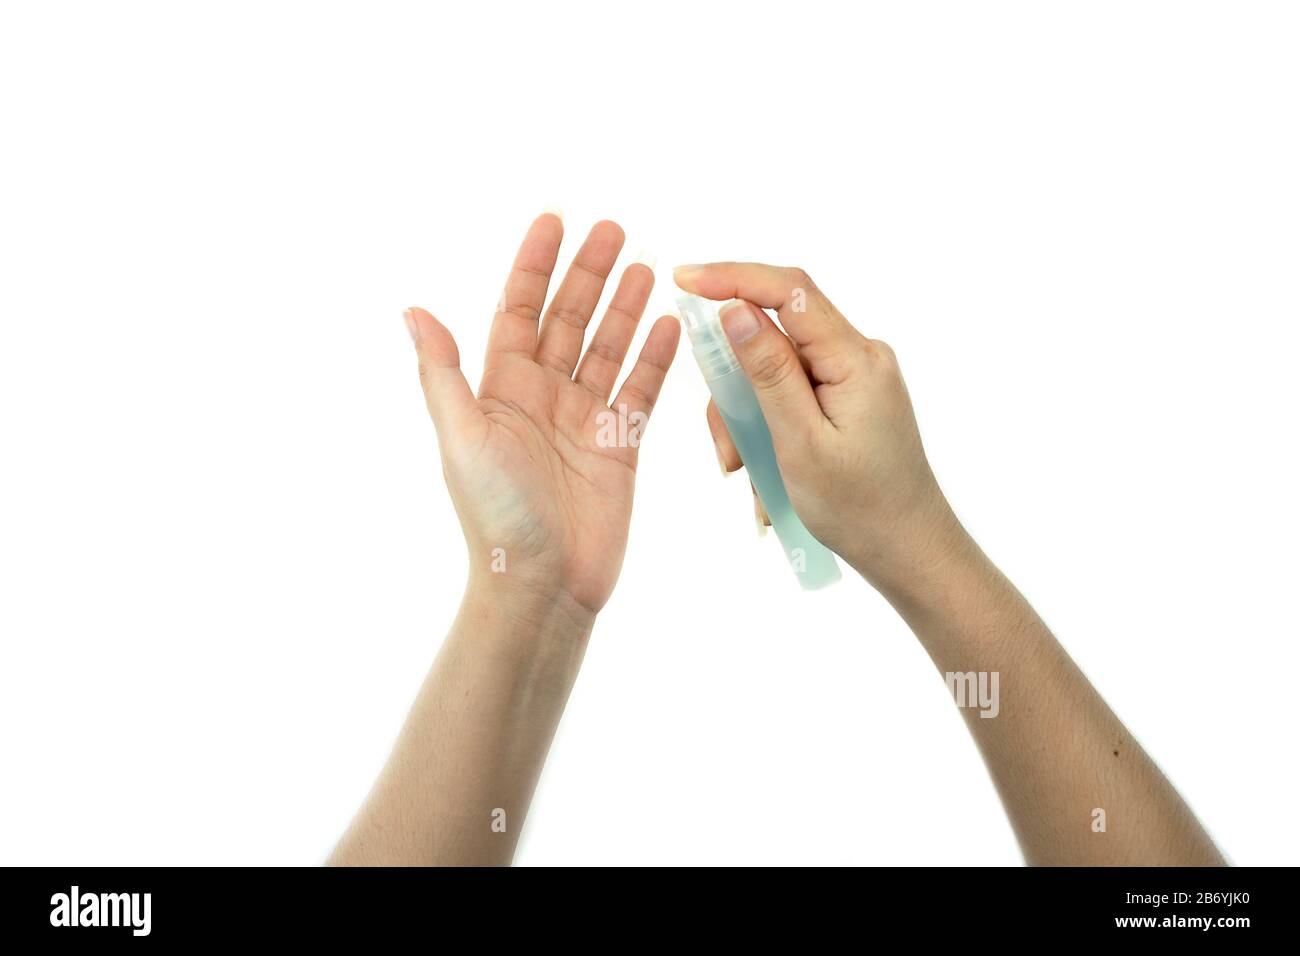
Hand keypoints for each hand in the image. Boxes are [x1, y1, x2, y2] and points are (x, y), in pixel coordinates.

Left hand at [406, 214, 679, 613]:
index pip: (518, 311)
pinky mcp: (620, 446)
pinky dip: (655, 358)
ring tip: (648, 267)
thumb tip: (411, 310)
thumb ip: (443, 372)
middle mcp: (542, 396)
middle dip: (588, 274)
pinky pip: (640, 391)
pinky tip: (669, 325)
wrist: (543, 582)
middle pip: (568, 320)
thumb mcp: (461, 435)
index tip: (554, 220)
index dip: (534, 266)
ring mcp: (584, 419)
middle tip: (614, 229)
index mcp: (500, 389)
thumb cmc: (495, 513)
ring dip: (624, 308)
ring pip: (607, 348)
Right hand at [675, 262, 963, 596]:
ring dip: (749, 418)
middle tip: (726, 447)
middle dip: (735, 384)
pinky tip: (768, 473)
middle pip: (774, 334)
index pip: (788, 290)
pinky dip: (768, 427)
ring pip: (776, 370)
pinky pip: (792, 393)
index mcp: (854, 359)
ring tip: (749, 474)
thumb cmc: (858, 507)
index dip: (732, 277)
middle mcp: (859, 355)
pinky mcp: (849, 397)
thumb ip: (768, 371)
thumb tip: (735, 308)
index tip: (682, 279)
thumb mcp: (800, 442)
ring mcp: (855, 377)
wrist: (909, 550)